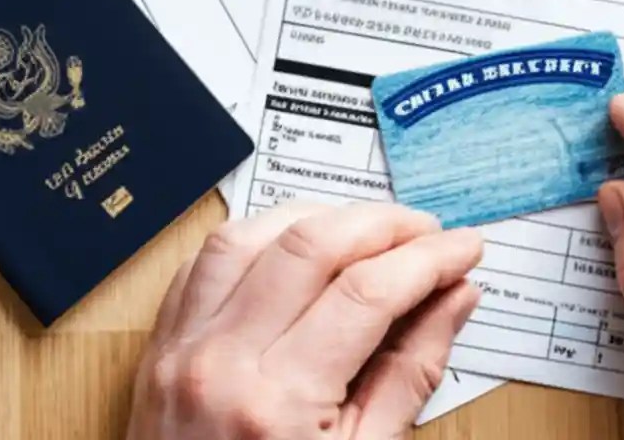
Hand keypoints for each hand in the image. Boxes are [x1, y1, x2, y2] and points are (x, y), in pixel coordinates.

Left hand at [127, 203, 483, 439]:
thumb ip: (410, 375)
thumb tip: (455, 297)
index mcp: (279, 405)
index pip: (369, 293)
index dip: (428, 258)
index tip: (463, 248)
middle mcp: (221, 363)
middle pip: (311, 245)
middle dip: (381, 224)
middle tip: (425, 233)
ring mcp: (181, 349)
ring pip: (250, 234)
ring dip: (315, 218)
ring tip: (364, 232)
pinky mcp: (160, 345)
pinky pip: (203, 261)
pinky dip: (253, 239)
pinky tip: (291, 247)